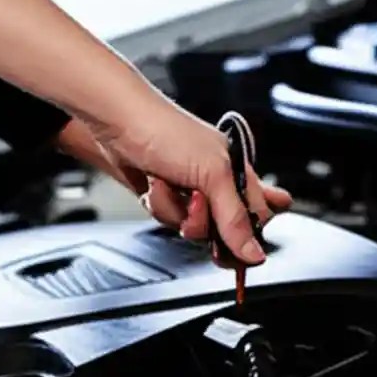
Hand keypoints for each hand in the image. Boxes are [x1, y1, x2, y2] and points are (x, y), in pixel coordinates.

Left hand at [53, 118, 292, 249]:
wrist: (118, 122)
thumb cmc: (167, 131)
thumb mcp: (212, 175)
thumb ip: (234, 217)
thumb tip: (255, 254)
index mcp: (238, 172)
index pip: (258, 215)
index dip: (247, 235)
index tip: (232, 244)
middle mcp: (216, 182)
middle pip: (223, 229)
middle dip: (203, 223)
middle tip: (193, 204)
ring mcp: (188, 189)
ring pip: (191, 227)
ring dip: (174, 210)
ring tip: (167, 183)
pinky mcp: (163, 194)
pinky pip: (166, 217)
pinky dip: (157, 205)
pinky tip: (151, 185)